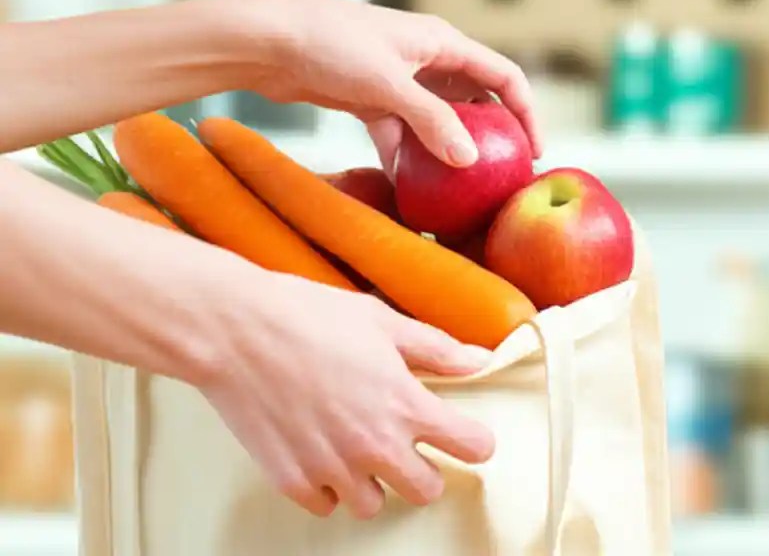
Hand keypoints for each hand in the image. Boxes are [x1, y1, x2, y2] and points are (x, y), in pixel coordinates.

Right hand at [199, 272, 494, 518]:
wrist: (234, 330)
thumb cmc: (306, 317)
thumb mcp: (383, 322)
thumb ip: (437, 349)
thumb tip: (480, 359)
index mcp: (406, 405)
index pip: (473, 447)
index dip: (472, 439)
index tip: (462, 433)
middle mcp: (374, 445)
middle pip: (427, 490)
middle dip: (423, 470)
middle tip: (407, 445)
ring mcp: (332, 468)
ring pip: (373, 505)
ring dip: (371, 481)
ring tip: (355, 447)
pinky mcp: (292, 480)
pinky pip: (325, 505)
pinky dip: (326, 486)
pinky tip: (320, 452)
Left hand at [240, 0, 541, 170]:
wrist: (265, 40)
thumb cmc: (329, 45)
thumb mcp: (388, 84)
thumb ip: (431, 121)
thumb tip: (468, 160)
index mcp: (442, 43)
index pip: (503, 76)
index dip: (526, 112)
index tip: (534, 152)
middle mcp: (427, 59)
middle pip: (474, 101)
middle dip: (490, 138)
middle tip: (501, 177)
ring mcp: (399, 80)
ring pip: (437, 121)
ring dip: (446, 153)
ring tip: (459, 191)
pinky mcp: (370, 100)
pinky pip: (402, 133)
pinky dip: (407, 158)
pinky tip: (408, 187)